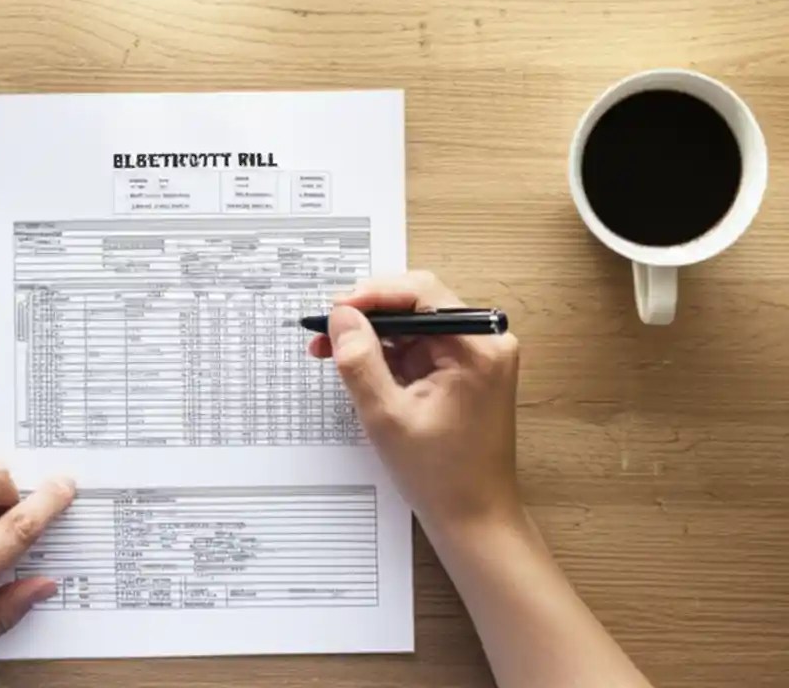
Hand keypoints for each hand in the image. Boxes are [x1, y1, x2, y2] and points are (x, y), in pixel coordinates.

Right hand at [309, 271, 520, 534]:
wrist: (475, 518)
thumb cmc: (441, 476)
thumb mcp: (386, 416)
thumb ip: (360, 361)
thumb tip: (341, 317)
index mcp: (477, 348)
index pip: (421, 292)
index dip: (372, 294)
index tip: (334, 309)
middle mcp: (485, 343)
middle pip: (417, 303)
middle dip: (368, 314)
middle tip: (326, 328)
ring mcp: (477, 357)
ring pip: (414, 325)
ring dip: (373, 334)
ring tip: (330, 348)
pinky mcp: (464, 371)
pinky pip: (420, 347)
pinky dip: (387, 353)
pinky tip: (355, 362)